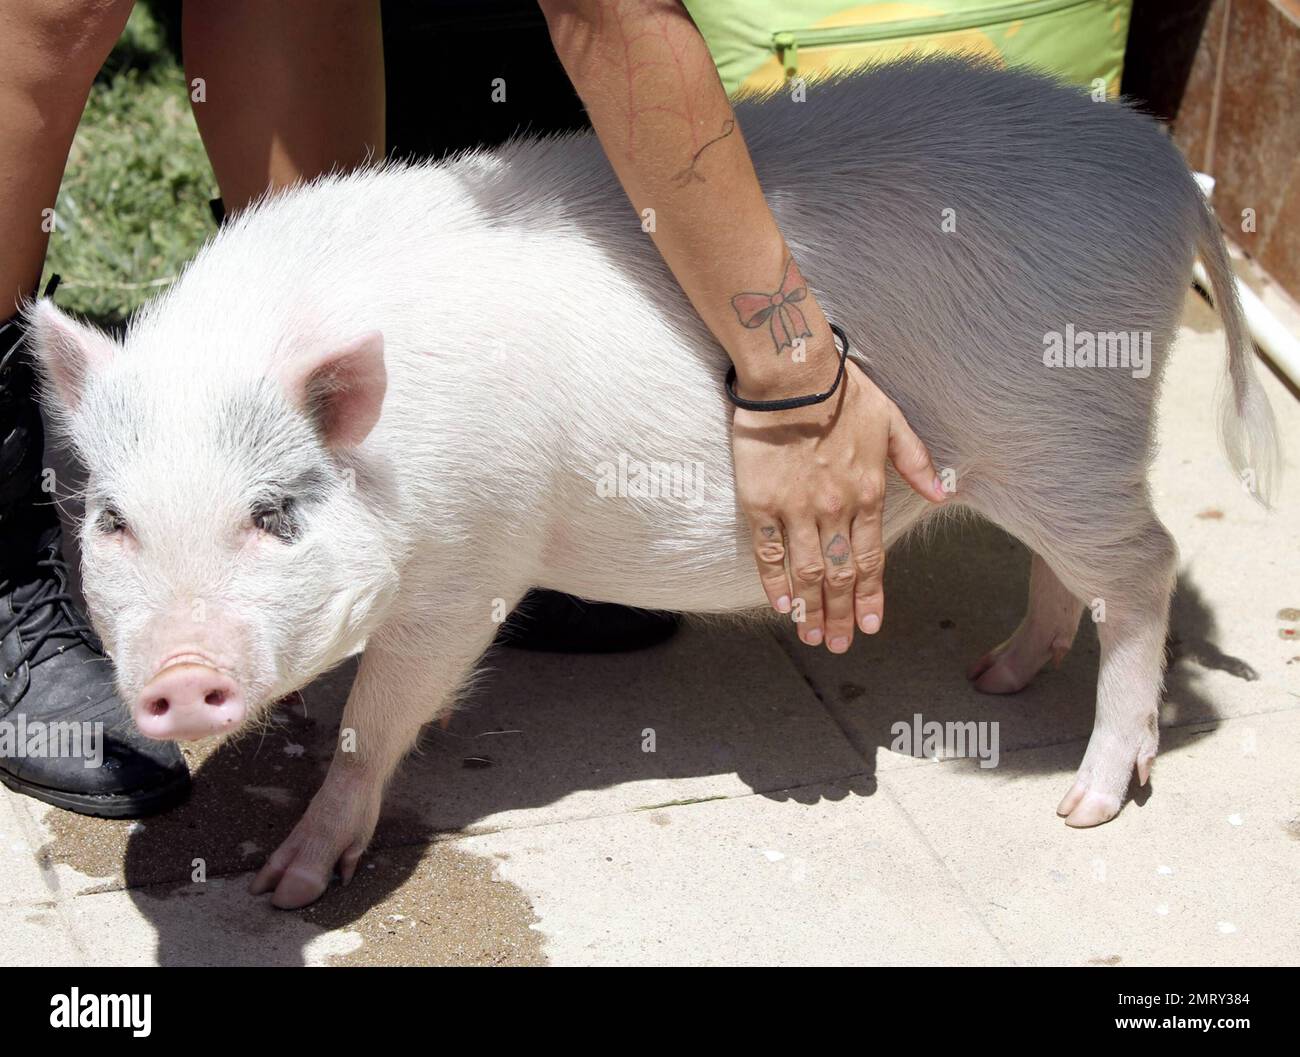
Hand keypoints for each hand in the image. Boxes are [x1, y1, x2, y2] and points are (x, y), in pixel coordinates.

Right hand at [732, 357, 945, 652]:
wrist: (793, 374)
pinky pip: (768, 550)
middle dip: (840, 614)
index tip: (869, 626)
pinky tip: (781, 606)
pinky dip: (774, 581)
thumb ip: (916, 463)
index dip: (870, 596)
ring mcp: (797, 508)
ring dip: (811, 608)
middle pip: (840, 574)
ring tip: (811, 636)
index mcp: (868, 493)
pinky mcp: (761, 501)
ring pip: (808, 570)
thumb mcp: (893, 421)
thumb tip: (942, 495)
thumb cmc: (843, 391)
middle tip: (837, 646)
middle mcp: (835, 508)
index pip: (872, 558)